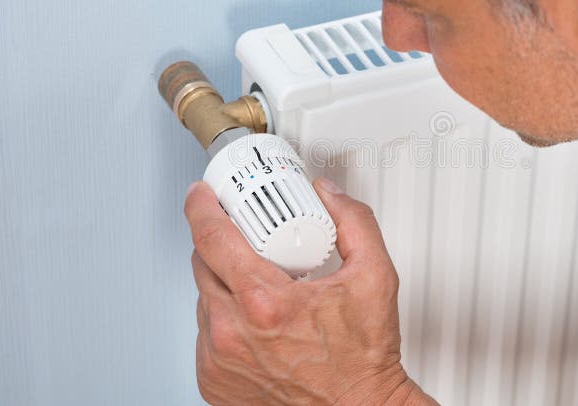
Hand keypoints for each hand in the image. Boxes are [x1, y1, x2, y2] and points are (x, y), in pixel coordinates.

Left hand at [184, 178, 434, 404]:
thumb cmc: (364, 360)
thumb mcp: (375, 277)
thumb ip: (354, 223)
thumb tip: (328, 195)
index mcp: (264, 303)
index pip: (212, 238)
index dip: (202, 207)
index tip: (203, 195)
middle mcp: (231, 333)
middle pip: (202, 264)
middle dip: (220, 243)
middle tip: (248, 239)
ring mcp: (218, 360)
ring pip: (203, 298)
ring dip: (224, 283)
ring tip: (263, 288)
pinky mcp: (213, 381)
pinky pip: (205, 333)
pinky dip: (224, 319)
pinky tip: (257, 322)